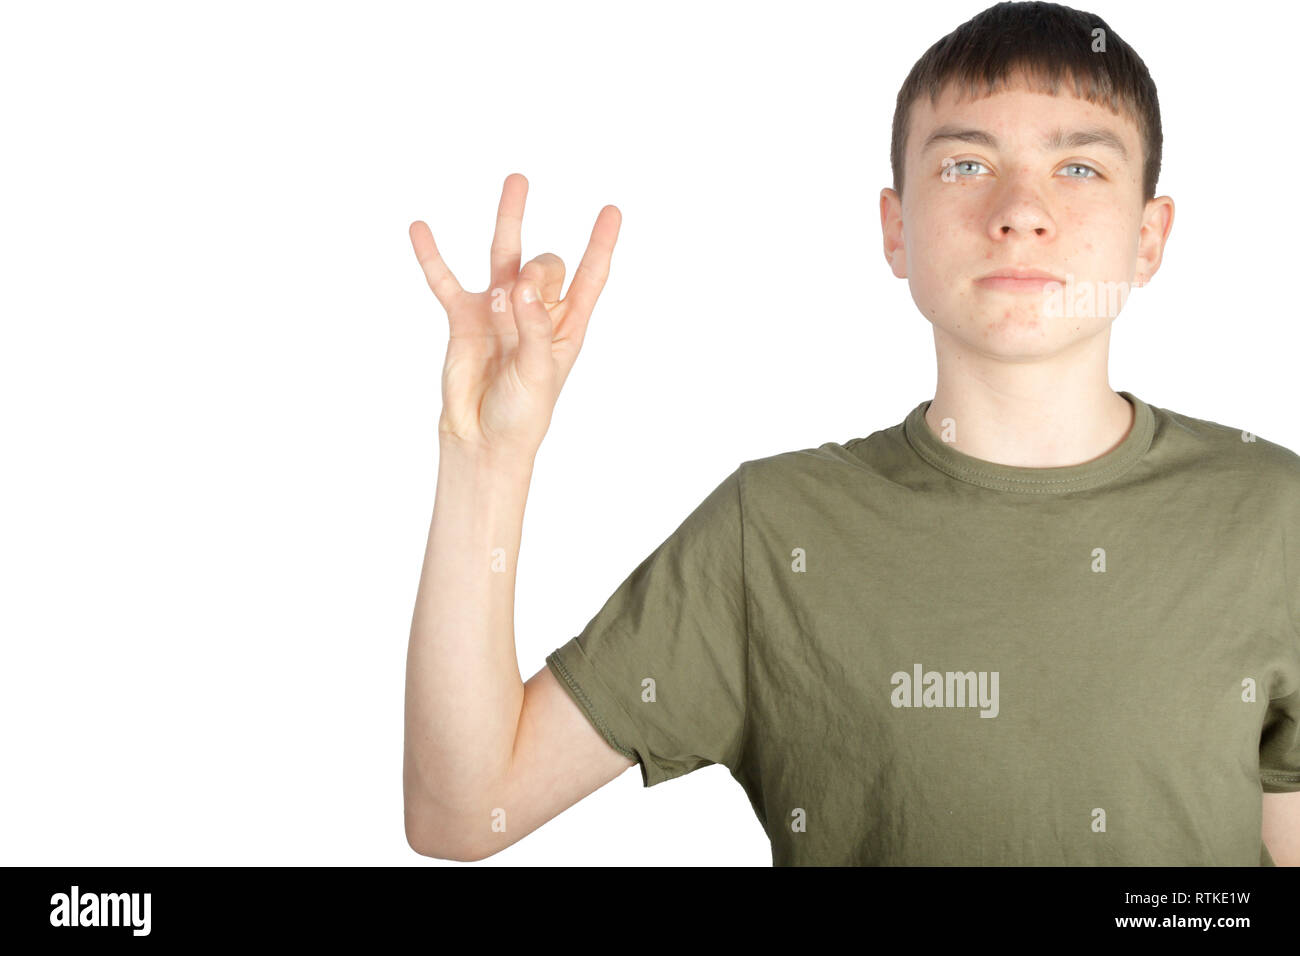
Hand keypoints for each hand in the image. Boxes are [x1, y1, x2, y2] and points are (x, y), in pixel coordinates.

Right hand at [410, 173, 620, 458]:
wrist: (482, 438)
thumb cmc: (522, 413)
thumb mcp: (539, 373)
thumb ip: (534, 327)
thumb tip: (521, 285)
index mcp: (566, 326)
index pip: (589, 277)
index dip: (600, 245)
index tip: (612, 211)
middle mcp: (534, 311)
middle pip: (545, 266)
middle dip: (540, 269)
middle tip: (525, 284)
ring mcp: (498, 310)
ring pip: (505, 255)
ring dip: (511, 220)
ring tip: (517, 182)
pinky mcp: (463, 317)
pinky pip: (446, 280)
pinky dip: (433, 256)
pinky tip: (420, 229)